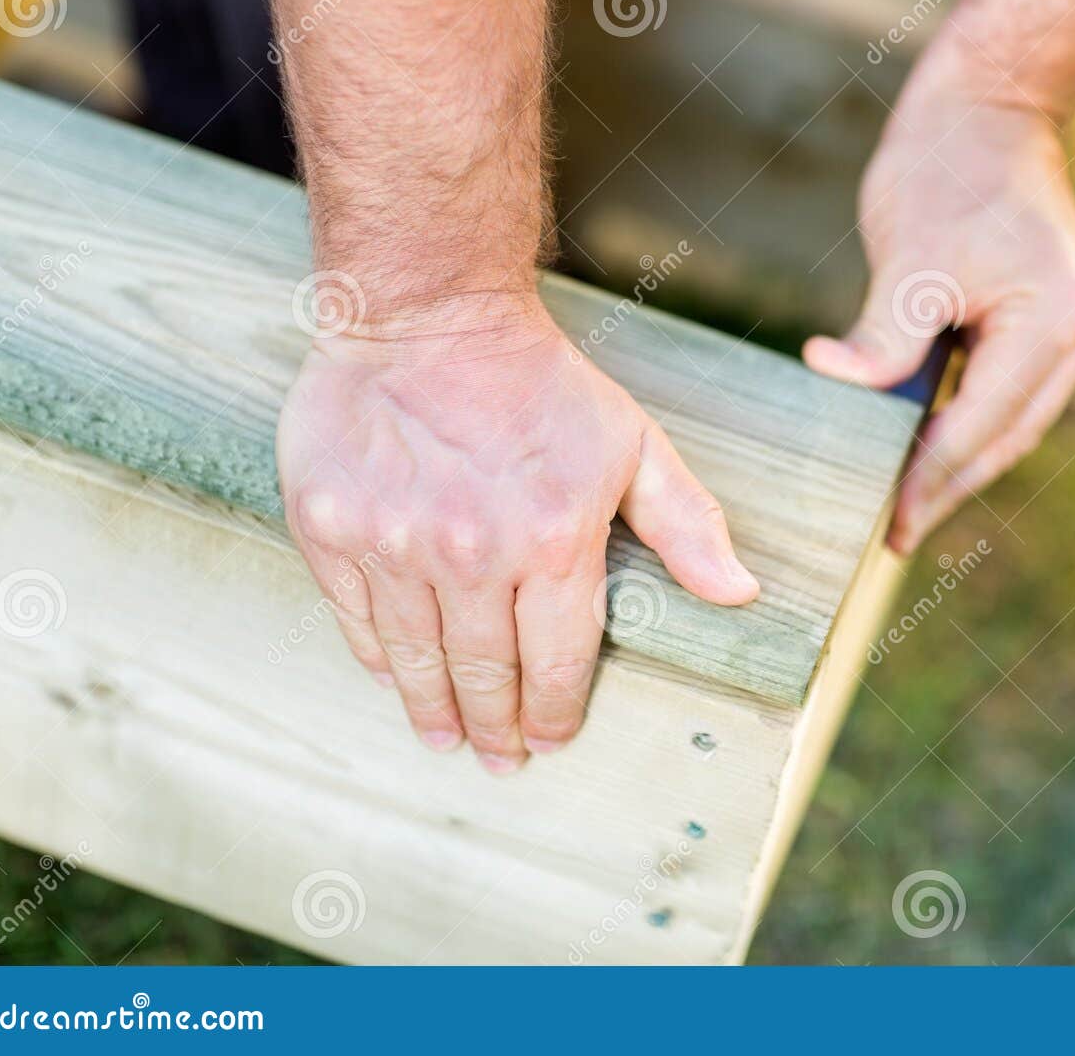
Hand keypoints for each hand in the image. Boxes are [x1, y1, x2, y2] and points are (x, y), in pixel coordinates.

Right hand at [276, 305, 759, 771]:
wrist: (428, 312)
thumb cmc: (541, 381)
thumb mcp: (632, 443)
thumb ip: (687, 523)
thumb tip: (741, 594)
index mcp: (555, 540)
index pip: (559, 661)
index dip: (557, 712)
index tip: (553, 739)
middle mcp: (473, 554)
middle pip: (487, 675)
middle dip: (498, 729)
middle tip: (500, 761)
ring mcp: (397, 545)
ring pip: (419, 660)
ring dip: (436, 711)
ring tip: (447, 739)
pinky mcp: (333, 529)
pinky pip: (359, 621)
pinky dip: (379, 660)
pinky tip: (397, 679)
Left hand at [805, 98, 1074, 552]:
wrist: (991, 107)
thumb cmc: (948, 167)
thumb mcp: (907, 257)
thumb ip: (882, 337)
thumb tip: (833, 382)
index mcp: (1054, 320)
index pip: (981, 424)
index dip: (930, 480)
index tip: (890, 526)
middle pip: (1006, 437)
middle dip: (947, 486)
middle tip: (894, 534)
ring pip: (1012, 423)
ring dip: (960, 462)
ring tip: (907, 506)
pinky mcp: (1059, 323)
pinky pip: (1012, 394)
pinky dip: (970, 424)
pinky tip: (930, 451)